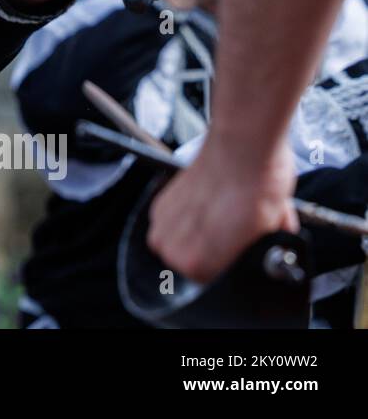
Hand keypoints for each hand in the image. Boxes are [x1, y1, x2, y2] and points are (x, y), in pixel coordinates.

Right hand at [148, 136, 298, 281]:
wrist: (242, 149)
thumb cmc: (259, 187)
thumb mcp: (275, 234)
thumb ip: (264, 255)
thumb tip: (267, 256)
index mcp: (198, 264)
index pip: (211, 284)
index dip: (232, 267)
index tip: (241, 253)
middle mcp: (173, 247)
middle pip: (191, 266)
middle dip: (213, 253)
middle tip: (235, 234)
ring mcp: (162, 224)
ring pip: (178, 246)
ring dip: (196, 236)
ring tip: (222, 215)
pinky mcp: (160, 203)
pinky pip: (170, 224)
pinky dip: (186, 217)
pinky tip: (209, 204)